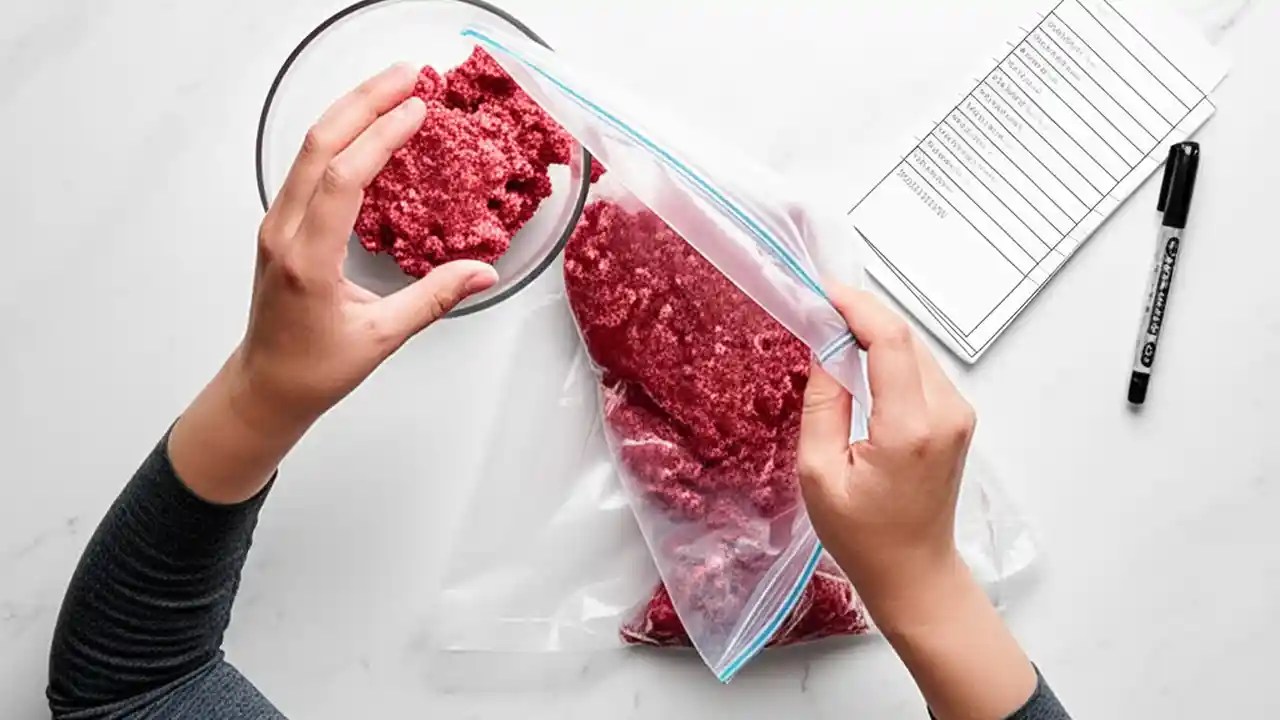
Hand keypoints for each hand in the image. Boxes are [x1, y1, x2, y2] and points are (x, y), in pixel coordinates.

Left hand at [168, 64, 496, 502]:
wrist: (265, 386)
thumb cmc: (314, 368)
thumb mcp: (381, 338)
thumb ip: (434, 299)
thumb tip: (483, 273)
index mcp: (308, 259)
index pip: (342, 179)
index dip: (379, 137)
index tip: (416, 109)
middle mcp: (284, 232)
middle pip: (318, 145)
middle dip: (362, 101)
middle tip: (406, 74)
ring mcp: (277, 224)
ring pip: (308, 149)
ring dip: (349, 112)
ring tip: (391, 87)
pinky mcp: (281, 224)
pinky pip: (307, 166)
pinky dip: (340, 137)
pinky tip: (367, 127)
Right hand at [798, 285, 1034, 718]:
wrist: (913, 571)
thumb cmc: (864, 536)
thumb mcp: (819, 473)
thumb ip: (822, 404)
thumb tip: (825, 351)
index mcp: (908, 428)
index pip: (890, 341)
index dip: (856, 307)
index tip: (824, 292)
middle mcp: (944, 415)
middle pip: (905, 337)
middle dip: (862, 316)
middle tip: (820, 309)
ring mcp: (957, 416)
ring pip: (914, 349)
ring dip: (876, 334)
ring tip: (833, 333)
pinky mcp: (956, 419)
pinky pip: (921, 369)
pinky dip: (889, 355)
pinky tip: (860, 360)